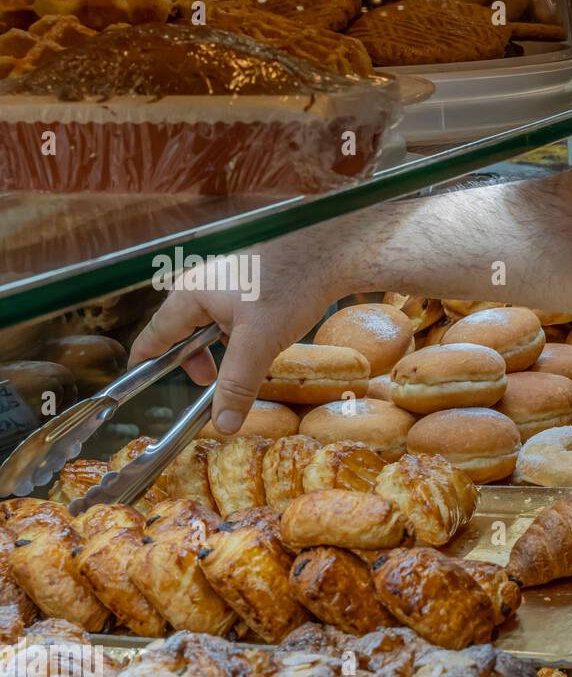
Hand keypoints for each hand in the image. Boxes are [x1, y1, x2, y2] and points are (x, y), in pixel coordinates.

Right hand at [128, 270, 328, 434]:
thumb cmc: (289, 284)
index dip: (146, 361)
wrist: (328, 251)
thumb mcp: (260, 342)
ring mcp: (226, 281)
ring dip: (223, 350)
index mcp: (190, 294)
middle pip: (182, 332)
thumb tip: (222, 425)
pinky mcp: (250, 283)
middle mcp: (202, 285)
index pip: (155, 334)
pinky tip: (265, 341)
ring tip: (245, 363)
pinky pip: (234, 317)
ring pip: (212, 326)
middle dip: (195, 362)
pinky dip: (241, 336)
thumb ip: (238, 384)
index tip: (137, 381)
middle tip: (211, 383)